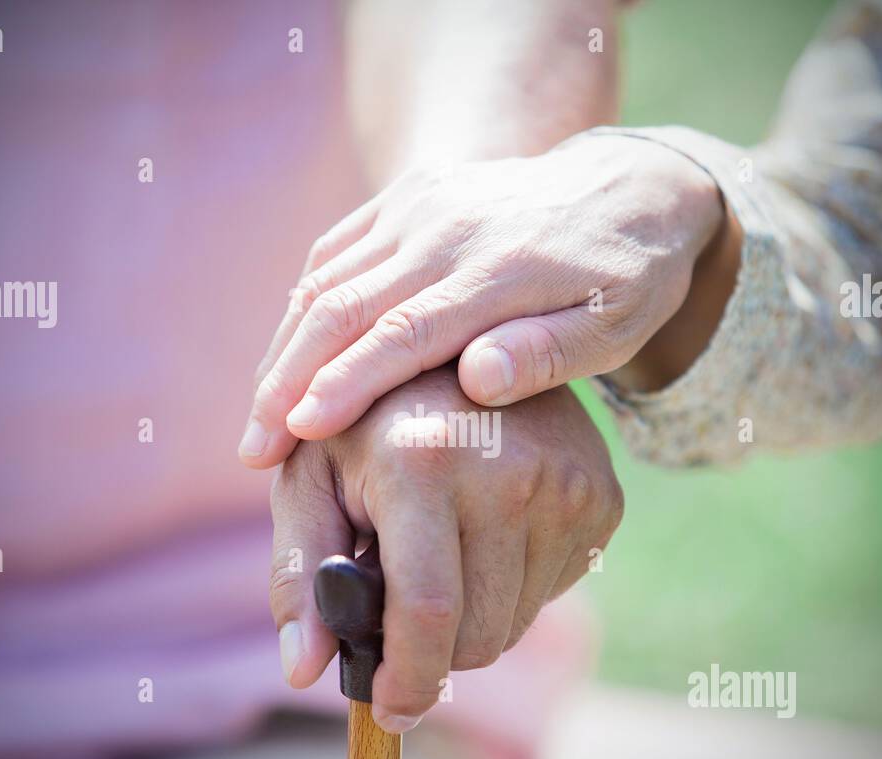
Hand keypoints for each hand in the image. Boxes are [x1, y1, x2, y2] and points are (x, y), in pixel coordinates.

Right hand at [240, 131, 722, 467]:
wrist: (627, 186)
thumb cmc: (625, 278)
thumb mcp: (616, 326)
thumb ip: (547, 354)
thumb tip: (473, 381)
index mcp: (498, 268)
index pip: (403, 332)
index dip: (345, 385)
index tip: (297, 434)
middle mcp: (446, 226)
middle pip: (343, 306)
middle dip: (287, 380)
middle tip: (254, 449)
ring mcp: (420, 204)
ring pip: (325, 280)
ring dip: (283, 351)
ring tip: (258, 420)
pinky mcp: (407, 195)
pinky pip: (335, 251)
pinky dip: (301, 307)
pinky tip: (284, 358)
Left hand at [268, 366, 621, 732]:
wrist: (464, 347)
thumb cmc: (366, 421)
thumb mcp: (310, 477)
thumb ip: (298, 574)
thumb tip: (304, 670)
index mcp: (423, 462)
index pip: (427, 613)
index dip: (407, 681)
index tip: (388, 710)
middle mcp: (509, 471)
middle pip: (476, 636)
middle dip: (432, 653)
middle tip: (401, 617)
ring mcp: (567, 484)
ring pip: (516, 623)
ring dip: (472, 618)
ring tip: (442, 555)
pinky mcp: (603, 496)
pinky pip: (554, 591)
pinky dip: (514, 586)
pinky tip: (487, 533)